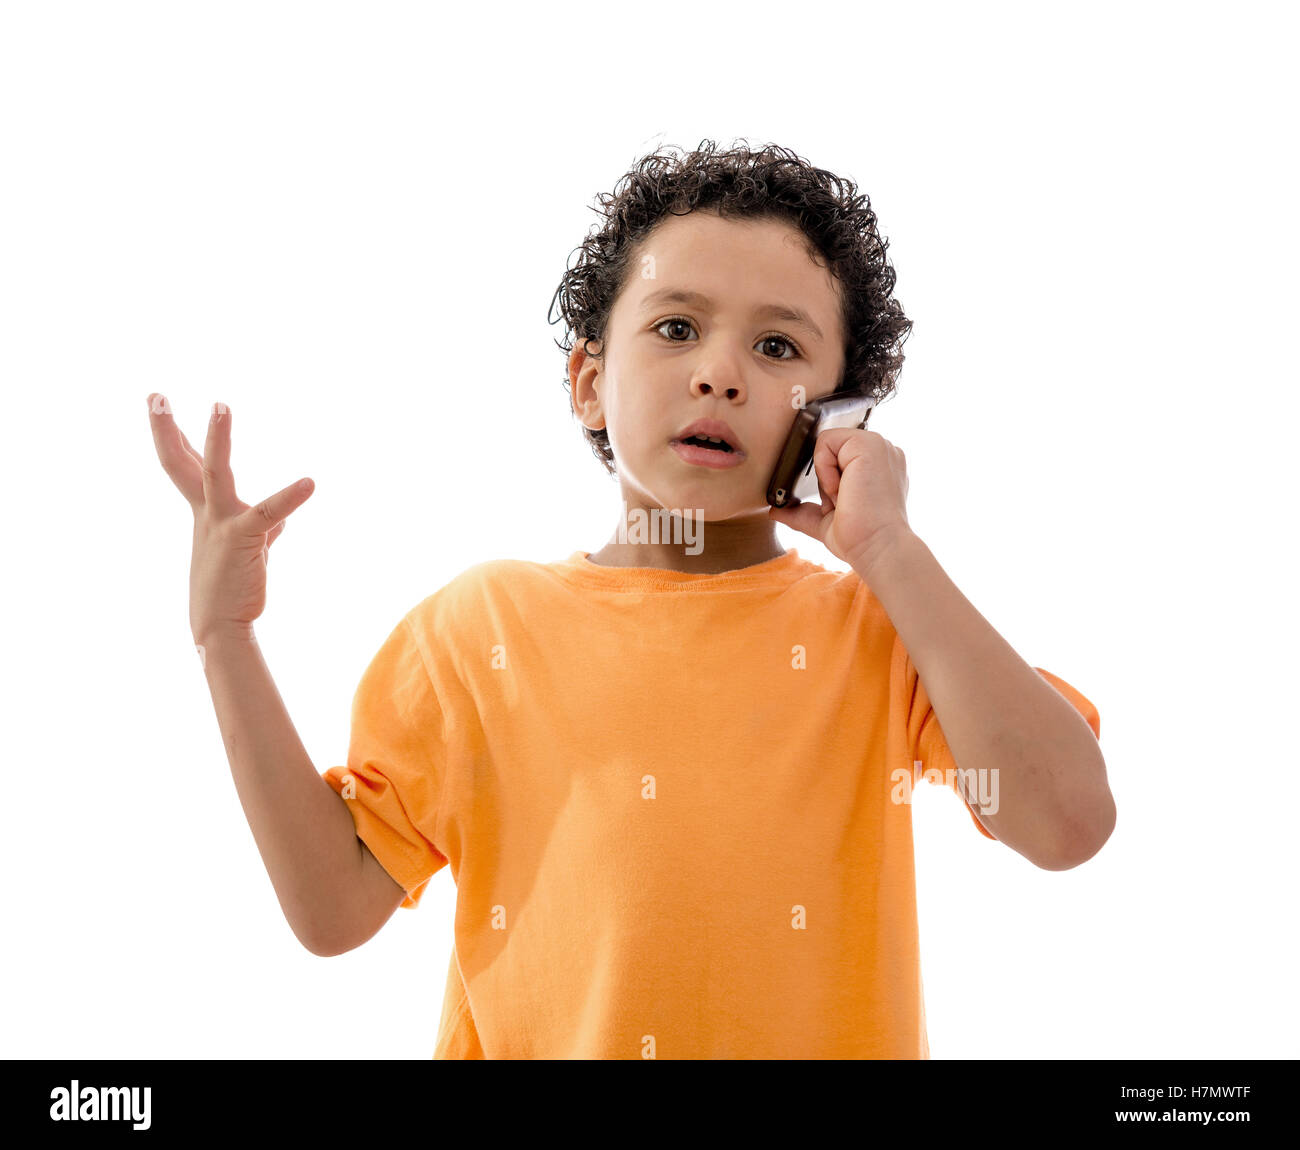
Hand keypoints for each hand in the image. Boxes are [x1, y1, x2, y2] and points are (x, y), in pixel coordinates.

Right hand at [147, 394, 314, 644]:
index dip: (174, 434)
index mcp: (204, 512)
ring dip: (218, 438)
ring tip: (221, 405)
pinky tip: (310, 482)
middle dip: (165, 428)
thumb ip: (263, 528)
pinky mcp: (243, 539)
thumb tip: (279, 520)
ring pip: (215, 473)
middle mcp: (206, 513)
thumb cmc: (232, 588)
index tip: (159, 403)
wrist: (222, 626)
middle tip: (153, 394)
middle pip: (181, 463)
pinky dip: (291, 496)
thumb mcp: (248, 549)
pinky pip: (269, 512)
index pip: (187, 466)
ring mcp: (221, 524)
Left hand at [767, 427, 912, 567]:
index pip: (839, 454)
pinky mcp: (869, 444)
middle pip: (832, 447)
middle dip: (826, 477)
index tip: (838, 499)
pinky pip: (826, 441)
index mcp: (877, 465)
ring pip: (827, 442)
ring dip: (826, 475)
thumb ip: (803, 511)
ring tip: (845, 497)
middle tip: (843, 502)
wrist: (877, 549)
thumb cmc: (860, 538)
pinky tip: (841, 490)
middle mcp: (882, 451)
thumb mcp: (826, 520)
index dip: (829, 475)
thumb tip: (775, 510)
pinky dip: (824, 468)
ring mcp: (879, 445)